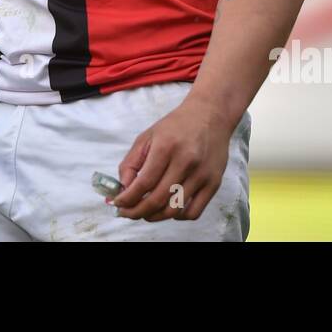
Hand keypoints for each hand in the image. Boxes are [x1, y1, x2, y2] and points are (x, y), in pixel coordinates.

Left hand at [110, 96, 235, 222]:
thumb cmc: (175, 126)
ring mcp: (202, 175)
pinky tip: (168, 208)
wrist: (210, 115)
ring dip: (155, 217)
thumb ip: (131, 163)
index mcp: (166, 147)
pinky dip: (177, 216)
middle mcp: (186, 162)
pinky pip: (194, 212)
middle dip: (137, 212)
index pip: (144, 183)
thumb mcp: (147, 136)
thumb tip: (123, 189)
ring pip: (174, 210)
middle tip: (127, 213)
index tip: (117, 205)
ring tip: (145, 212)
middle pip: (158, 199)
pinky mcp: (214, 184)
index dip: (127, 199)